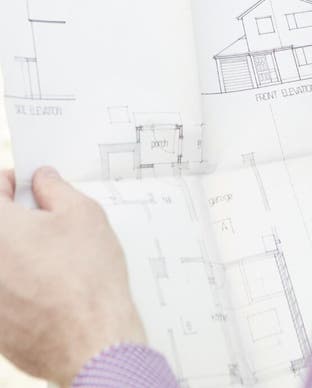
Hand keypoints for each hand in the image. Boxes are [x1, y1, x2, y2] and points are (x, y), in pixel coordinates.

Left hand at [0, 167, 145, 386]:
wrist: (91, 341)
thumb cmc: (87, 280)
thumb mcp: (82, 213)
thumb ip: (55, 189)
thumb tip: (44, 181)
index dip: (12, 182)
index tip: (24, 184)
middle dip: (16, 219)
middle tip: (44, 220)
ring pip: (3, 261)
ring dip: (18, 253)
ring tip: (51, 257)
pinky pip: (6, 292)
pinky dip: (20, 285)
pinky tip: (49, 286)